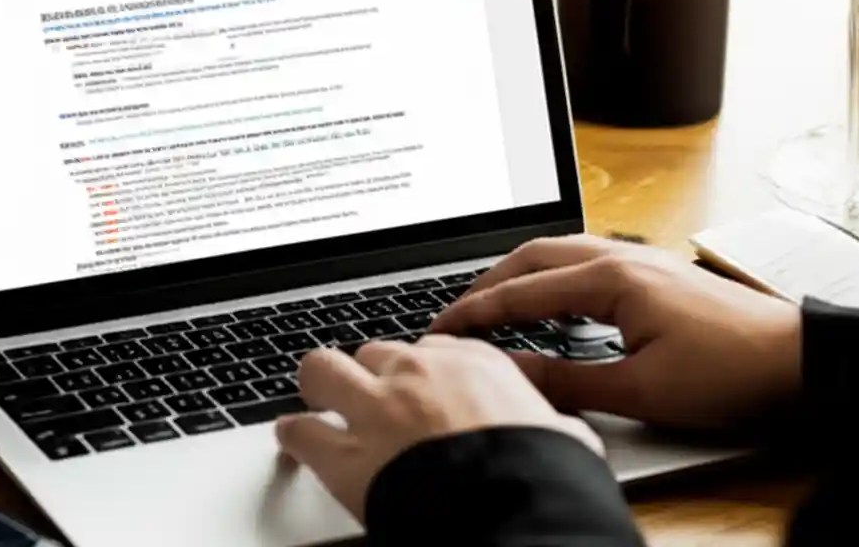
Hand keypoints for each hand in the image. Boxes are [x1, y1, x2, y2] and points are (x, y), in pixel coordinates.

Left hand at [275, 337, 601, 521]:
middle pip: (375, 353)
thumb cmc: (542, 476)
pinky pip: (298, 429)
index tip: (422, 390)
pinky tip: (294, 444)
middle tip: (373, 403)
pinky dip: (294, 437)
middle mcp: (419, 371)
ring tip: (319, 405)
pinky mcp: (343, 452)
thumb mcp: (564, 435)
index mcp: (474, 363)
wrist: (511, 511)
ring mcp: (376, 407)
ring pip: (322, 369)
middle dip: (371, 377)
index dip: (422, 373)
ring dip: (320, 388)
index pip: (432, 348)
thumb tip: (565, 432)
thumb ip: (547, 420)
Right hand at [430, 236, 802, 429]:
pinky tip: (551, 299)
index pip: (521, 292)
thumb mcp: (640, 388)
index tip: (441, 331)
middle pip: (533, 256)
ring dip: (518, 274)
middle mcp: (622, 256)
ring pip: (559, 252)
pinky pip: (585, 259)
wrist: (800, 360)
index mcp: (611, 278)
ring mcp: (641, 259)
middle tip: (454, 314)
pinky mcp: (656, 272)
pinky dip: (551, 275)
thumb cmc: (730, 372)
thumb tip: (509, 374)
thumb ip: (566, 379)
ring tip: (490, 302)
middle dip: (486, 283)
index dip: (474, 313)